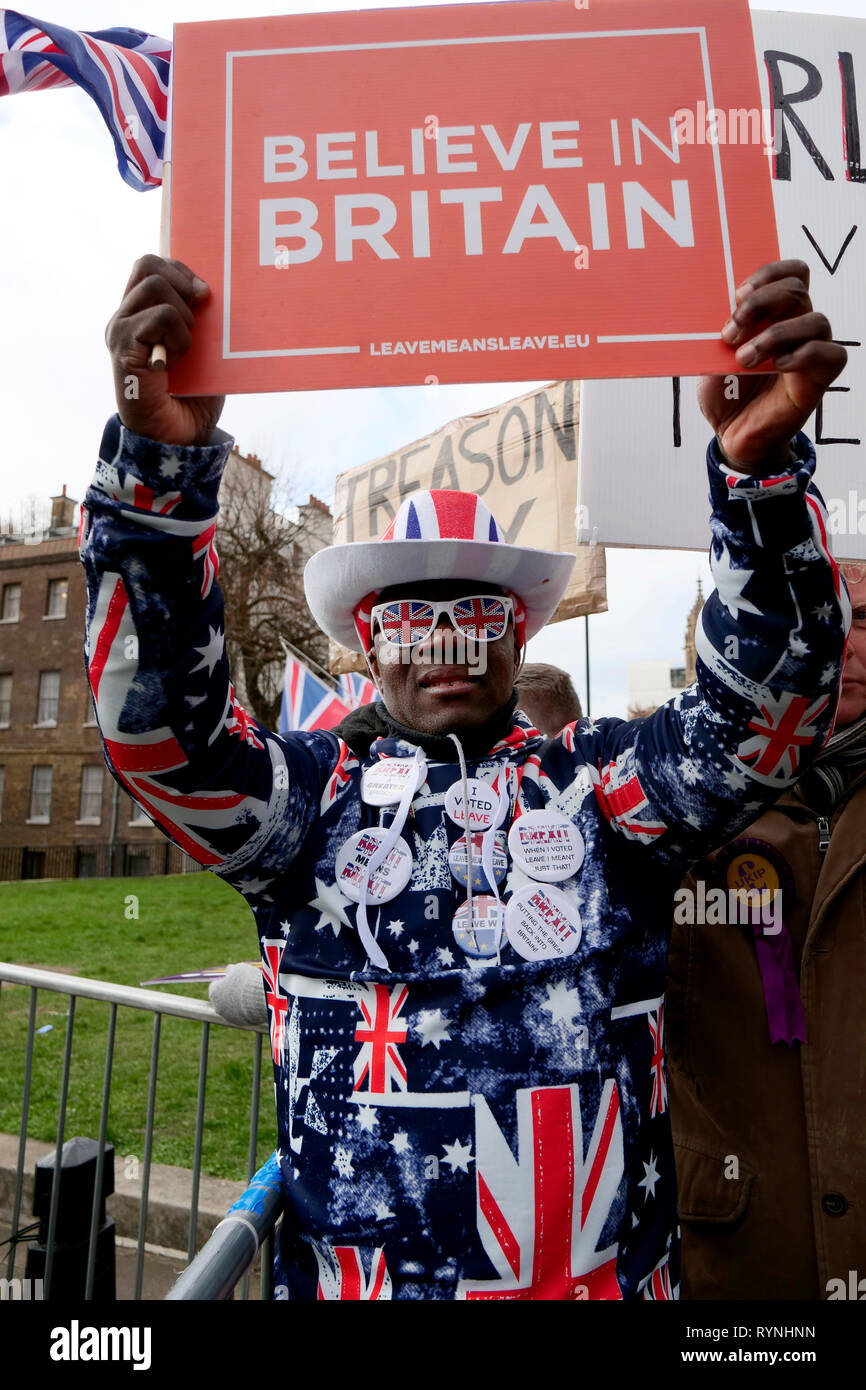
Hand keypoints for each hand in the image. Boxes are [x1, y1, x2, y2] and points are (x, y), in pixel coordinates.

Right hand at [105, 255, 225, 446]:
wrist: (176, 440)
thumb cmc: (191, 400)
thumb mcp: (204, 353)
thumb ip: (203, 322)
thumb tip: (213, 292)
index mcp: (140, 315)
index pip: (152, 265)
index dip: (181, 270)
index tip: (203, 295)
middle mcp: (124, 318)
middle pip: (147, 264)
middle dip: (181, 281)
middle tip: (198, 312)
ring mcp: (120, 331)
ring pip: (154, 285)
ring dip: (182, 314)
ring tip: (185, 348)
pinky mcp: (123, 347)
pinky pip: (159, 316)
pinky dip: (179, 334)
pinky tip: (177, 359)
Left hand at [697, 260, 846, 472]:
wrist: (730, 434)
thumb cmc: (725, 391)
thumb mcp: (712, 356)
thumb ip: (720, 330)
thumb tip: (714, 308)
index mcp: (775, 313)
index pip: (791, 273)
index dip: (768, 274)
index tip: (737, 295)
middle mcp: (797, 326)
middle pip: (798, 289)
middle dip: (761, 304)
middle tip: (730, 332)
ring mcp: (811, 351)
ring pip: (816, 320)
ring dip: (775, 335)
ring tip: (744, 359)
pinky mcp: (818, 380)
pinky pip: (832, 354)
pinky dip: (803, 355)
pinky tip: (776, 366)